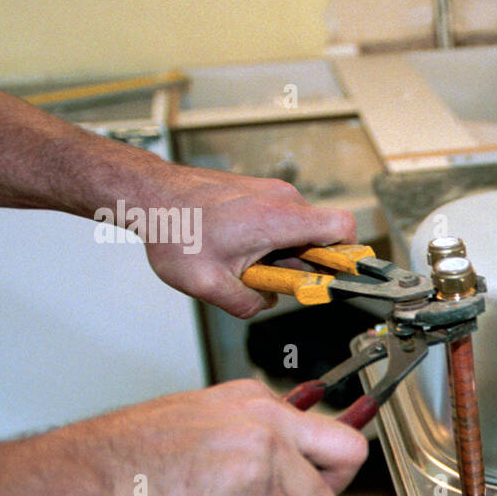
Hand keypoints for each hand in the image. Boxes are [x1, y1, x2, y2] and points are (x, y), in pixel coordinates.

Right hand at [89, 380, 368, 495]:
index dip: (326, 466)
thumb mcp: (205, 427)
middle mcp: (267, 418)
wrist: (93, 480)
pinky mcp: (253, 489)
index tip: (316, 483)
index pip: (331, 426)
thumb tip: (299, 464)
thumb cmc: (136, 463)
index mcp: (255, 399)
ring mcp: (263, 451)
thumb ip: (255, 439)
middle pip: (350, 456)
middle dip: (328, 490)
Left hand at [141, 166, 356, 318]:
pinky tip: (237, 248)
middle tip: (271, 278)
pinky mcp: (259, 191)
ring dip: (281, 252)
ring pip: (298, 229)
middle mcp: (282, 200)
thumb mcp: (207, 284)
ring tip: (245, 262)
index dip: (348, 256)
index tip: (334, 276)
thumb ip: (245, 304)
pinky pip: (280, 220)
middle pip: (320, 236)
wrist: (148, 193)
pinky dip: (268, 239)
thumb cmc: (174, 228)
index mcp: (279, 219)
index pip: (343, 227)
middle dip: (303, 263)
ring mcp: (270, 192)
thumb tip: (264, 303)